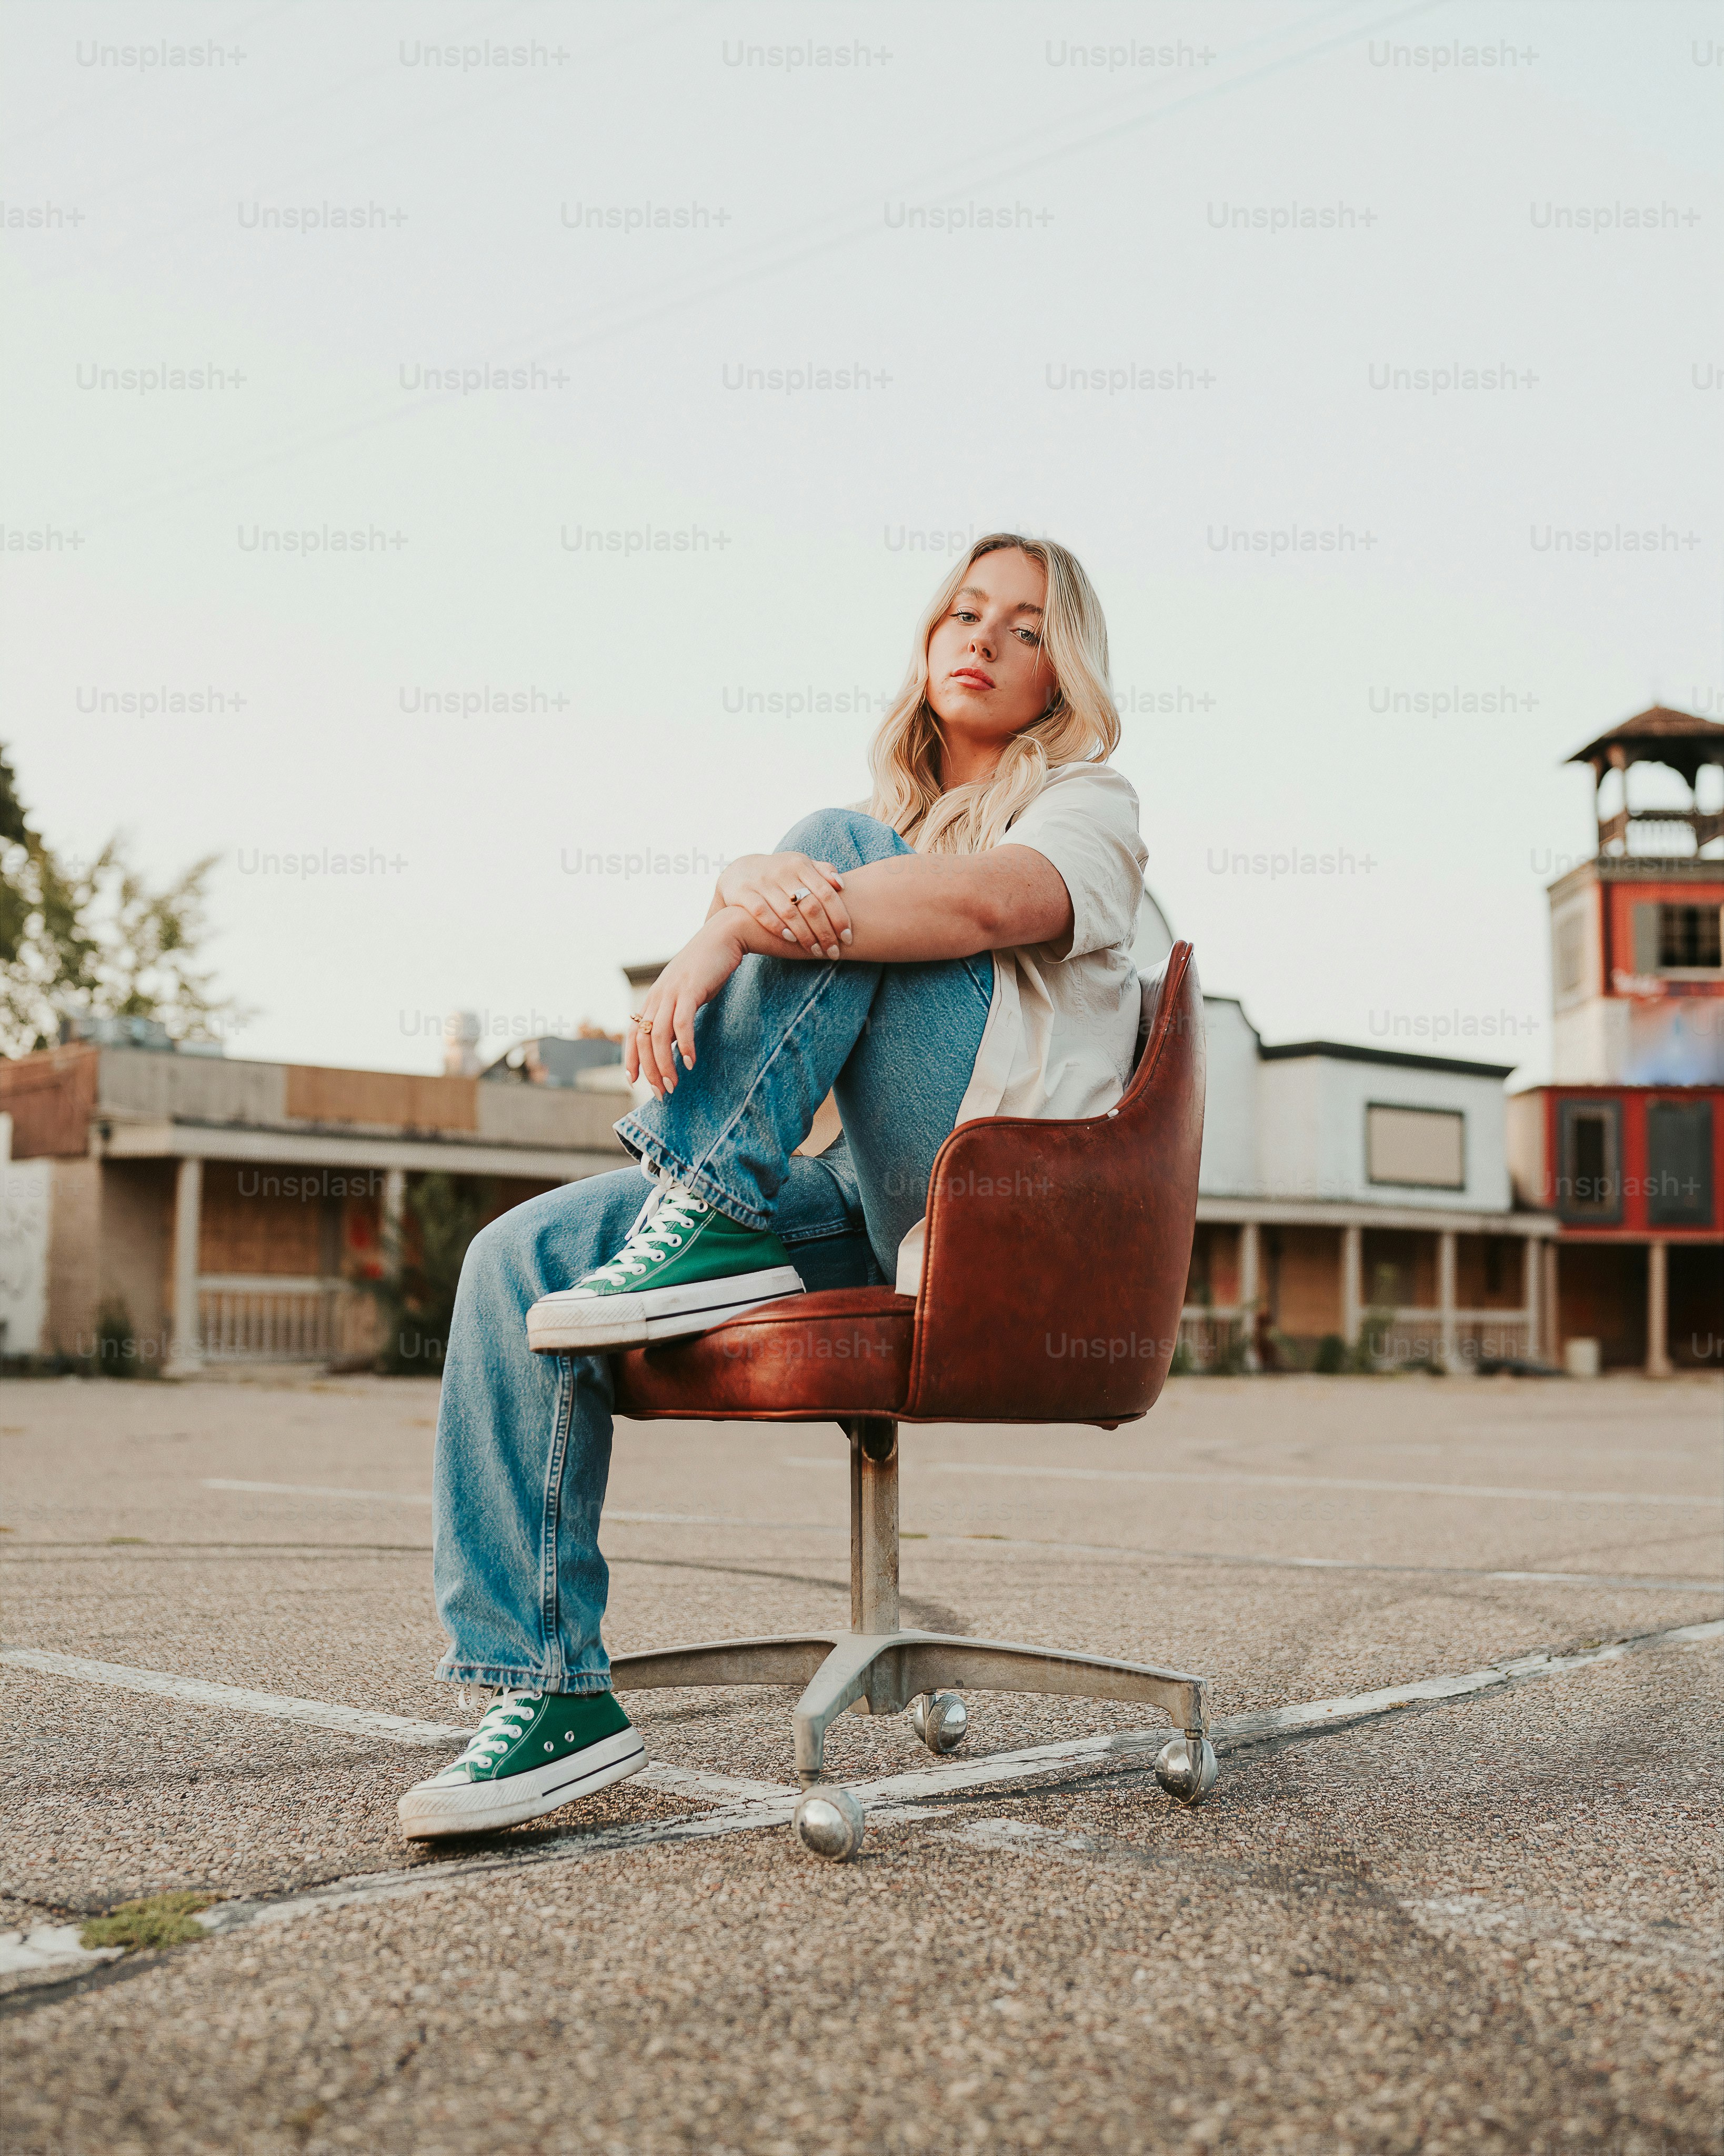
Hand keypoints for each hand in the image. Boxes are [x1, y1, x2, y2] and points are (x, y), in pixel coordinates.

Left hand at [625, 916, 749, 1096]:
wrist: (724, 936)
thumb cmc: (708, 967)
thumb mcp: (687, 994)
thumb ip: (676, 1016)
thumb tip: (672, 1045)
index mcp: (654, 998)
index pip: (633, 1033)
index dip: (631, 1059)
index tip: (634, 1081)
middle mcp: (657, 995)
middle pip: (643, 1040)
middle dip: (649, 1070)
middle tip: (660, 1093)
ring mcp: (672, 991)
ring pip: (658, 1035)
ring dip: (664, 1064)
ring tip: (673, 1085)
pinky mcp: (690, 989)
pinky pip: (682, 1022)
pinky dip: (684, 1044)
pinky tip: (690, 1062)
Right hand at [716, 851, 850, 959]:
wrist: (739, 870)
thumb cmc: (780, 873)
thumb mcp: (800, 866)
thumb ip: (823, 872)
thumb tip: (842, 884)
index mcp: (800, 865)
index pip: (826, 893)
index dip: (839, 917)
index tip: (847, 938)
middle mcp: (782, 871)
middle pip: (810, 906)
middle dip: (825, 932)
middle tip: (833, 952)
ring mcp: (762, 882)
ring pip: (789, 912)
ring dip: (805, 935)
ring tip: (815, 951)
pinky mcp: (744, 893)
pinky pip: (762, 912)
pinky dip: (777, 927)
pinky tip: (790, 940)